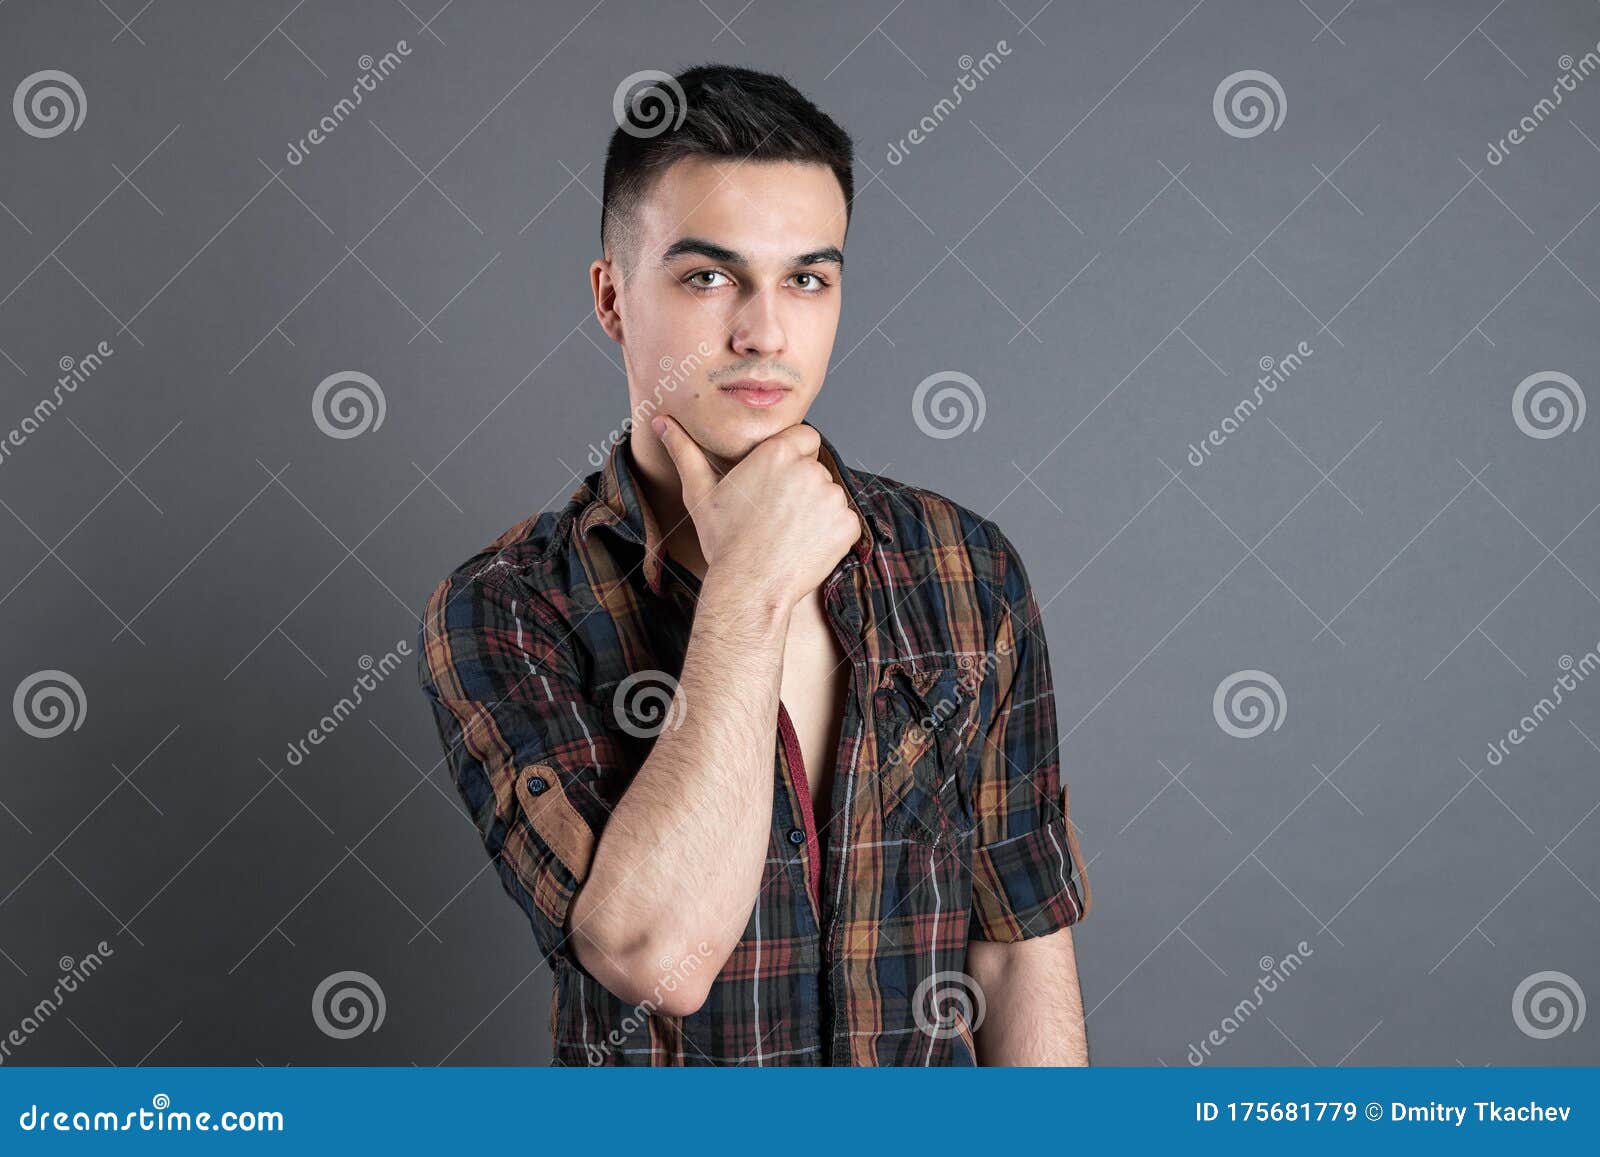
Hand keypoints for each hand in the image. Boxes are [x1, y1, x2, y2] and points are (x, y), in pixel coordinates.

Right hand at [652, 417, 860, 608]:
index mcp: (778, 453)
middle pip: (815, 468)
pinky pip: (844, 522)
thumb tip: (661, 422)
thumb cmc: (723, 541)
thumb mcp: (699, 493)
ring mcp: (832, 498)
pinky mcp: (847, 525)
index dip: (795, 455)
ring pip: (830, 495)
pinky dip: (831, 534)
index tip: (779, 480)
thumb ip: (684, 451)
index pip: (805, 436)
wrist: (749, 588)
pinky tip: (804, 547)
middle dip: (802, 486)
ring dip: (816, 510)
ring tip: (787, 533)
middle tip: (775, 514)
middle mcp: (810, 469)